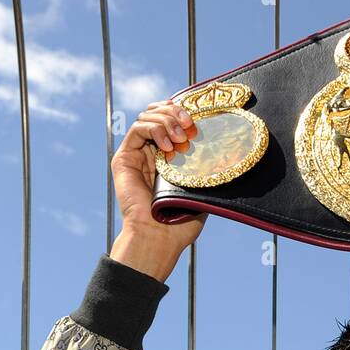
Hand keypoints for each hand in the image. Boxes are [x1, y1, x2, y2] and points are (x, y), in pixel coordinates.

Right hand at [109, 99, 206, 277]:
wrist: (158, 238)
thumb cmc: (178, 225)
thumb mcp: (200, 194)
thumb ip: (205, 175)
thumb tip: (226, 156)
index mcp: (166, 159)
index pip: (170, 122)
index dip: (182, 113)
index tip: (197, 121)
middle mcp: (149, 154)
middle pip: (157, 113)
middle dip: (174, 111)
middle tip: (189, 124)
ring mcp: (136, 155)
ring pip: (147, 117)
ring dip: (166, 120)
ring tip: (180, 138)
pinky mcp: (124, 158)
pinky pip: (137, 129)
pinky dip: (154, 129)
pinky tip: (167, 145)